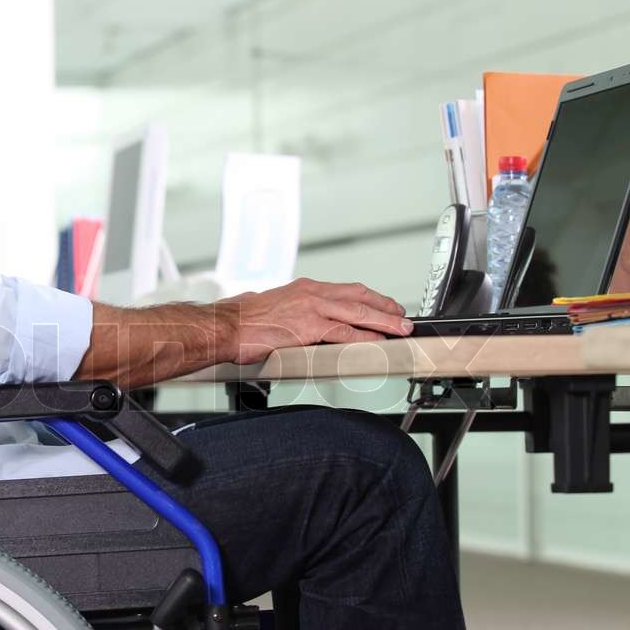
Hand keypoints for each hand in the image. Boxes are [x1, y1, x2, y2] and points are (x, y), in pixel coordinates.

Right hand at [222, 278, 412, 363]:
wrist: (226, 325)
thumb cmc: (243, 321)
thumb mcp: (275, 310)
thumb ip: (294, 315)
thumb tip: (302, 326)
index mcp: (304, 289)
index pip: (347, 290)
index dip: (371, 298)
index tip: (386, 305)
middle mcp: (311, 294)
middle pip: (359, 297)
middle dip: (385, 307)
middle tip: (403, 316)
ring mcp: (311, 308)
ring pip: (358, 312)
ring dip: (384, 321)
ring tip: (401, 329)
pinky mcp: (308, 327)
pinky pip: (344, 331)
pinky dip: (365, 335)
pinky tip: (378, 340)